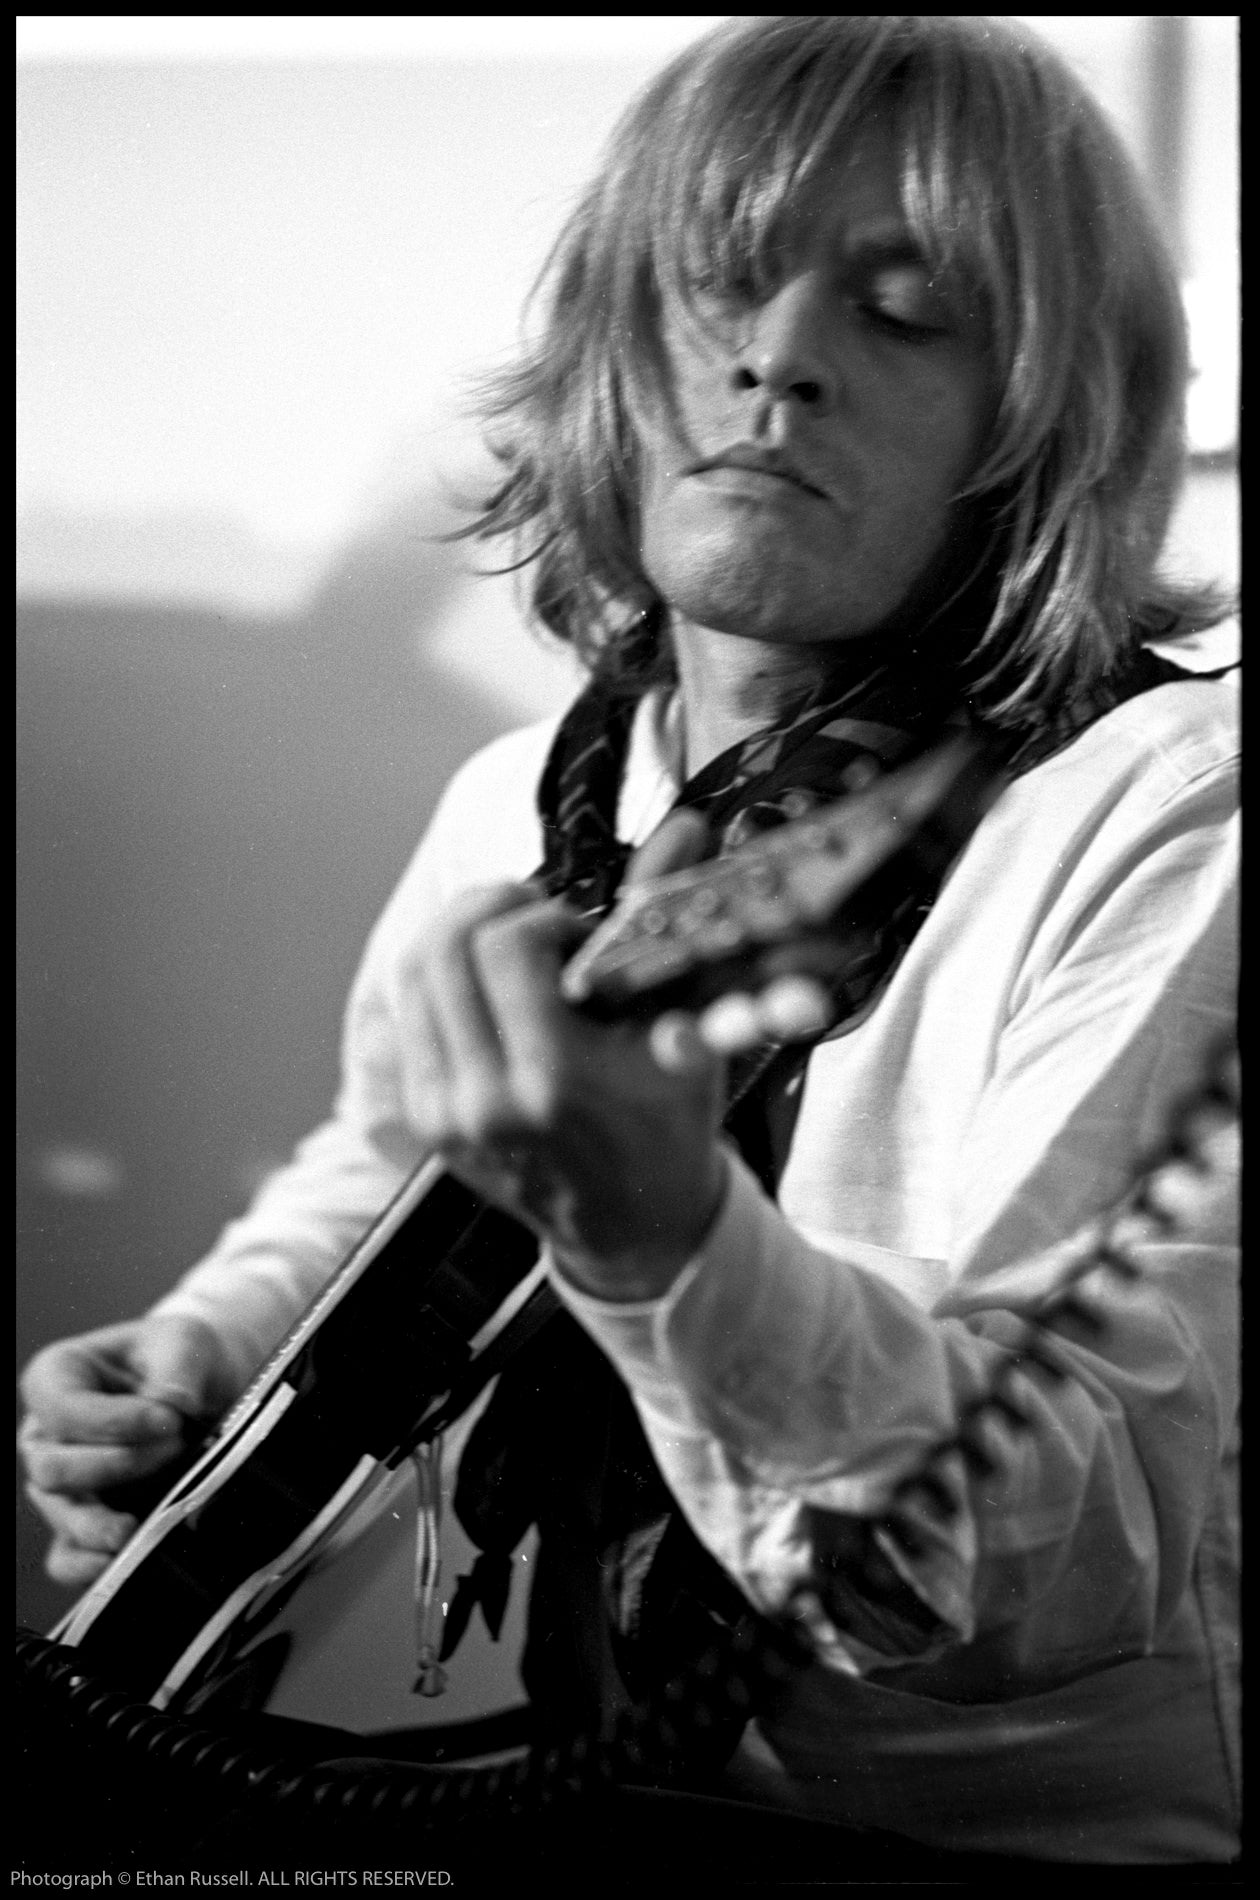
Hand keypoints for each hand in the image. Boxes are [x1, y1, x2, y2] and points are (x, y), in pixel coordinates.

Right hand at [18, 1314, 238, 1584]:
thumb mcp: (183, 1341)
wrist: (203, 1390)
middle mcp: (46, 1436)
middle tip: (175, 1449)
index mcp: (56, 1380)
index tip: (170, 1419)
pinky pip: (67, 1559)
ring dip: (104, 1523)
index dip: (112, 1421)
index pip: (62, 1410)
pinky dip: (92, 1566)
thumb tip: (174, 1405)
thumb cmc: (178, 1358)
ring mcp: (62, 1486)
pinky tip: (128, 1559)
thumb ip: (177, 1365)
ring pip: (61, 1518)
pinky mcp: (82, 1526)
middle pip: (52, 1471)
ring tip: (145, 1525)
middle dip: (116, 1466)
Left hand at [397, 812, 731, 1300]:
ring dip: (460, 936)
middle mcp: (486, 1101)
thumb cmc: (668, 1123)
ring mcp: (446, 1114)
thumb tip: (682, 825)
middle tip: (537, 918)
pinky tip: (490, 983)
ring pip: (414, 974)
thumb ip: (665, 922)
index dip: (543, 918)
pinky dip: (443, 978)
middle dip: (490, 909)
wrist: (635, 1224)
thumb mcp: (683, 1026)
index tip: (579, 936)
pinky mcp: (426, 1119)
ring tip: (514, 945)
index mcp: (553, 1082)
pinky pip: (409, 1015)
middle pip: (441, 949)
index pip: (504, 945)